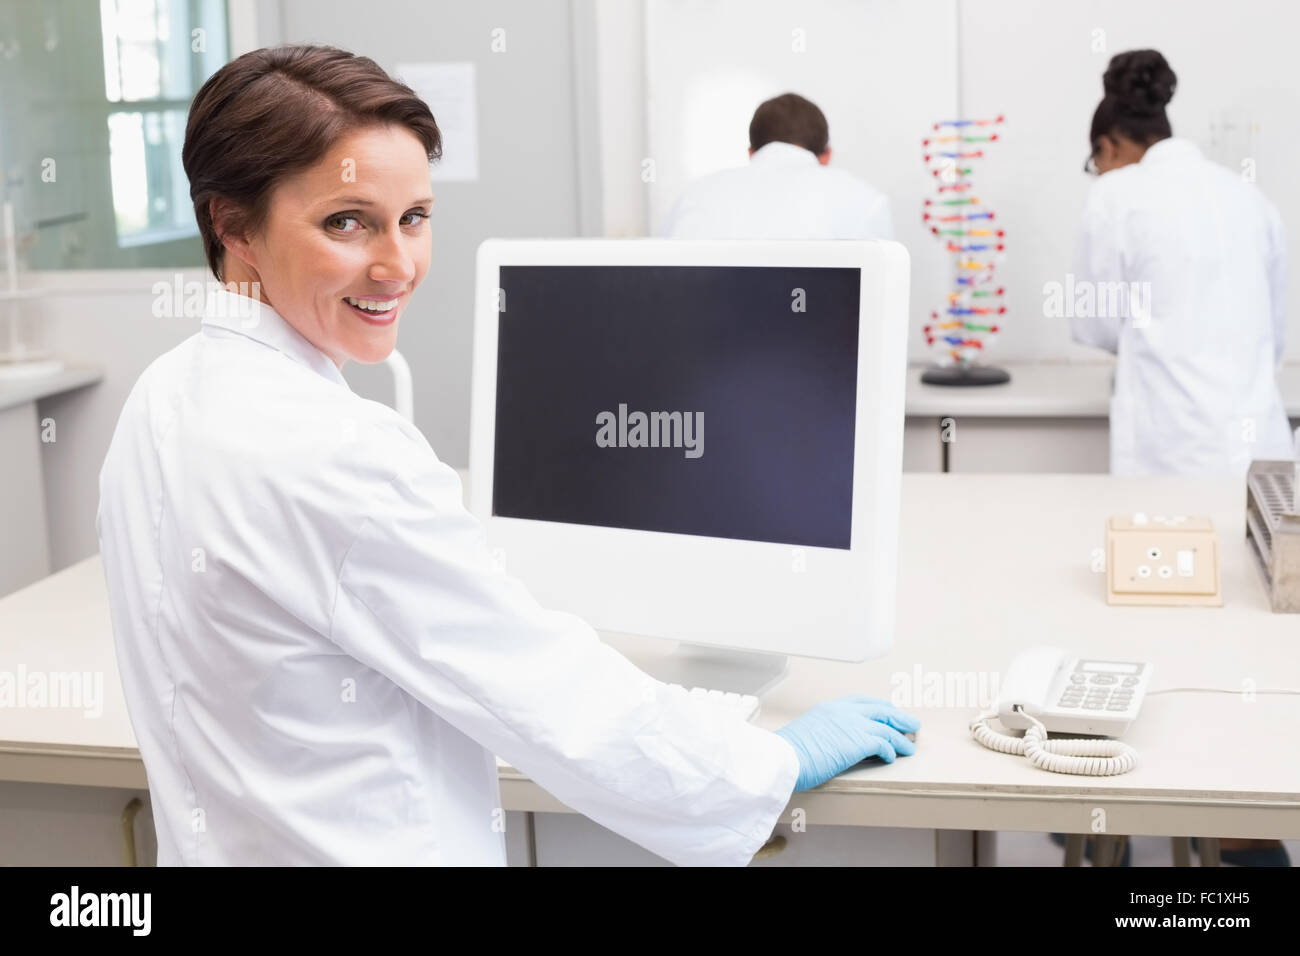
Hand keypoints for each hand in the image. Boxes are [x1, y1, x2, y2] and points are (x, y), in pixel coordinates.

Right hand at [774, 695, 919, 792]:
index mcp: (829, 708)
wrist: (785, 756)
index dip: (877, 706)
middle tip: (910, 723)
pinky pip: (884, 744)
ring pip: (887, 727)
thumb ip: (821, 733)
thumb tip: (826, 744)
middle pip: (880, 709)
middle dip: (898, 717)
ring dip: (900, 738)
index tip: (887, 709)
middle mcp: (843, 712)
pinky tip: (892, 757)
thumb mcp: (805, 733)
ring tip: (909, 746)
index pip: (860, 701)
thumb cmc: (787, 751)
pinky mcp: (860, 741)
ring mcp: (853, 724)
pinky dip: (891, 751)